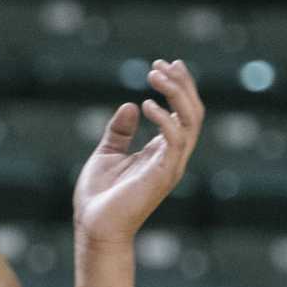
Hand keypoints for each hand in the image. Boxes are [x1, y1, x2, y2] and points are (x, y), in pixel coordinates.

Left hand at [73, 59, 203, 247]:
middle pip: (193, 114)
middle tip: (160, 63)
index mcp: (161, 151)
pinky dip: (166, 120)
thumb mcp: (108, 152)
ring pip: (190, 123)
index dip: (180, 87)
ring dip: (177, 94)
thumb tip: (129, 106)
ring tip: (154, 73)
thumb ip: (120, 131)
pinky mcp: (162, 175)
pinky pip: (174, 143)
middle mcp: (171, 157)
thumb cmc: (101, 194)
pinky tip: (148, 104)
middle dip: (182, 85)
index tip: (167, 63)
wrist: (94, 224)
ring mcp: (169, 166)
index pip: (182, 114)